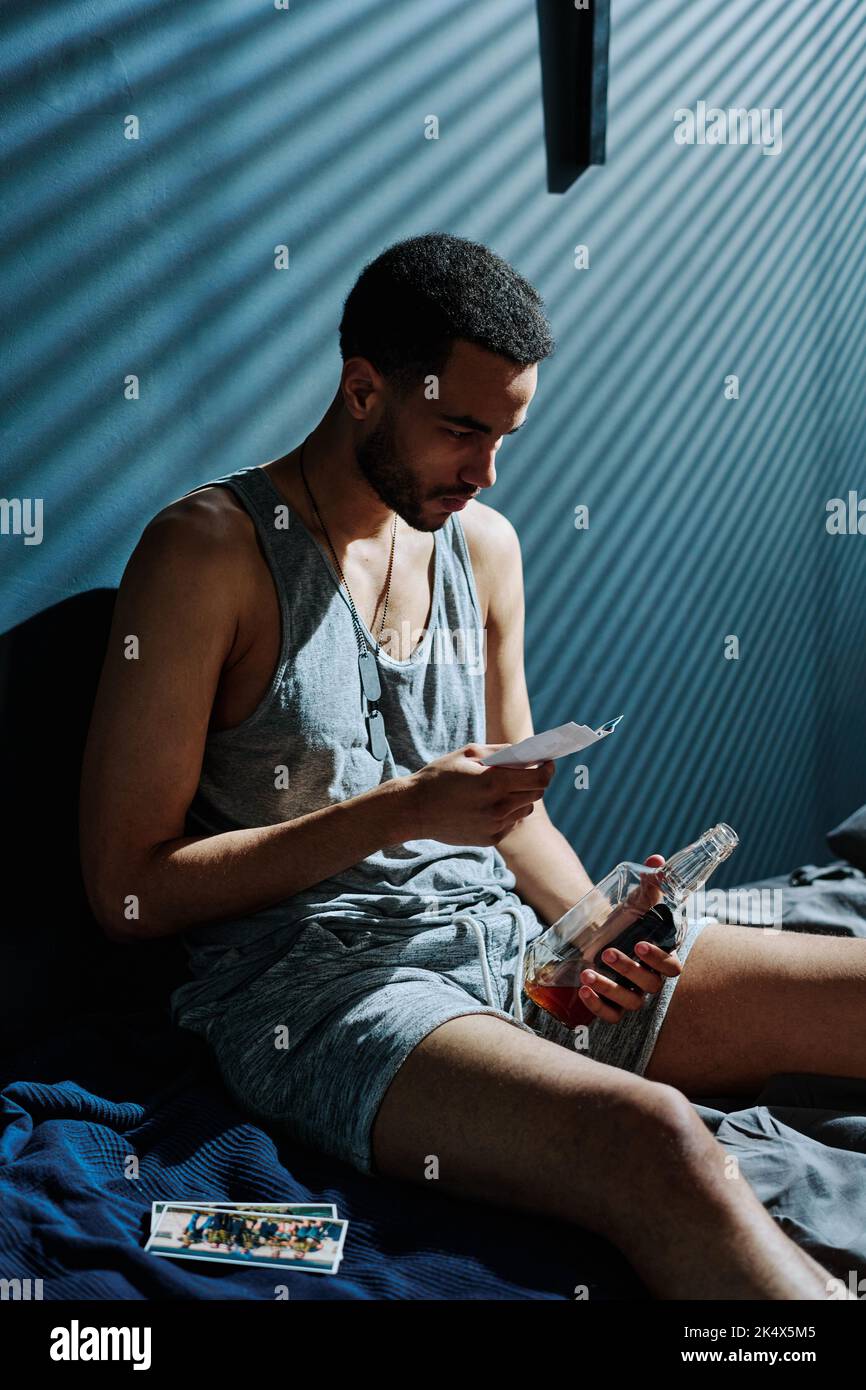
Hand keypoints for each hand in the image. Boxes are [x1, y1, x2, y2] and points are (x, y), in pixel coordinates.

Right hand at [404, 743, 555, 845]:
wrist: (414, 810)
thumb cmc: (439, 777)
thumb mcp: (468, 753)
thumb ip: (501, 751)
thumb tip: (526, 751)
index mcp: (495, 782)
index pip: (540, 777)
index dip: (548, 768)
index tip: (548, 762)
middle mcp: (498, 807)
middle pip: (537, 793)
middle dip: (536, 780)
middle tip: (527, 772)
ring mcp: (495, 826)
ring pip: (525, 809)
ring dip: (521, 797)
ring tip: (503, 789)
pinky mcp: (490, 839)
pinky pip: (511, 823)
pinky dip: (508, 812)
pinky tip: (489, 805)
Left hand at [577, 854, 682, 1024]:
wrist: (599, 929)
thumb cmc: (626, 917)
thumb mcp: (638, 899)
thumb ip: (652, 882)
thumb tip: (657, 860)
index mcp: (662, 955)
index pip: (672, 967)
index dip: (659, 960)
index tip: (640, 944)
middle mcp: (650, 978)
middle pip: (651, 986)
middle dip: (629, 970)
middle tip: (607, 951)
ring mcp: (631, 992)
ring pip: (631, 1003)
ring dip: (610, 989)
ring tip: (588, 972)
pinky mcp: (612, 1002)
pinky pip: (612, 1015)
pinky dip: (599, 1008)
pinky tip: (585, 990)